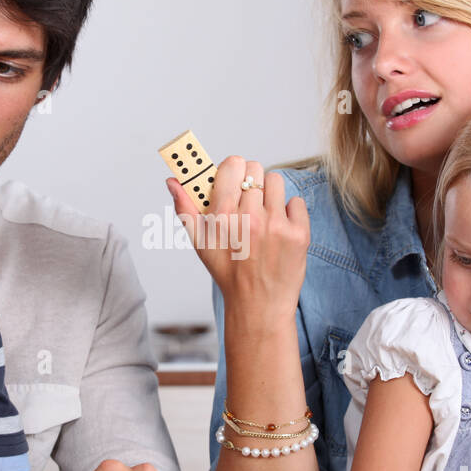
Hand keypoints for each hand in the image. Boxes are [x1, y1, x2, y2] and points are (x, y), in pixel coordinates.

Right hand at [166, 156, 308, 323]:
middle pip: (256, 168)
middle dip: (251, 181)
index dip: (233, 169)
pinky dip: (291, 212)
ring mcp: (276, 225)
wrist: (258, 306)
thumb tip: (172, 180)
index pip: (234, 164)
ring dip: (271, 193)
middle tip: (249, 199)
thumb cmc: (228, 273)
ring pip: (277, 181)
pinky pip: (296, 202)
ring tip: (265, 215)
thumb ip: (185, 208)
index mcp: (223, 215)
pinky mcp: (298, 234)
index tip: (233, 178)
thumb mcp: (200, 243)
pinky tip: (280, 230)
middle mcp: (249, 217)